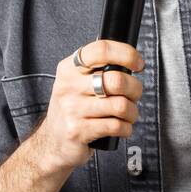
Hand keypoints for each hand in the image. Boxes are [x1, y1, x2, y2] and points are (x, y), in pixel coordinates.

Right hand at [32, 39, 145, 172]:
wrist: (52, 142)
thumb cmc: (73, 108)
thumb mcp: (75, 82)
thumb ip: (97, 69)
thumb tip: (130, 60)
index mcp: (69, 68)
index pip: (102, 50)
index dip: (126, 54)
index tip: (138, 64)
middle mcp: (68, 86)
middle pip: (116, 80)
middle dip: (135, 89)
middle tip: (134, 94)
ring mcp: (72, 109)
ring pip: (120, 105)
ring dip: (132, 112)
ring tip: (128, 114)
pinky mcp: (78, 131)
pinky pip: (116, 126)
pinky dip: (126, 128)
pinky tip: (121, 127)